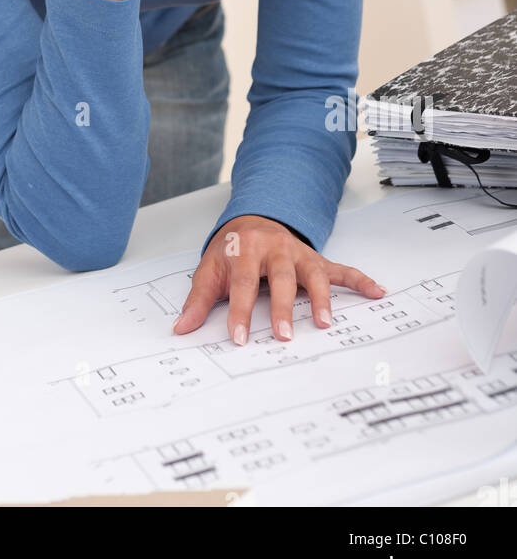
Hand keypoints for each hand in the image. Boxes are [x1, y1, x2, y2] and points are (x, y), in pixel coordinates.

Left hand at [173, 214, 387, 344]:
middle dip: (282, 307)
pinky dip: (360, 280)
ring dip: (320, 298)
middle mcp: (275, 248)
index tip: (239, 338)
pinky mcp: (316, 259)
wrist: (251, 221)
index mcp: (244, 248)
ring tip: (324, 324)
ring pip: (313, 273)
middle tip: (284, 336)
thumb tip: (180, 329)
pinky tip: (377, 292)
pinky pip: (341, 269)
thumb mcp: (209, 270)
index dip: (239, 311)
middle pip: (280, 278)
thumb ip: (197, 300)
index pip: (242, 282)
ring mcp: (298, 252)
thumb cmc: (230, 251)